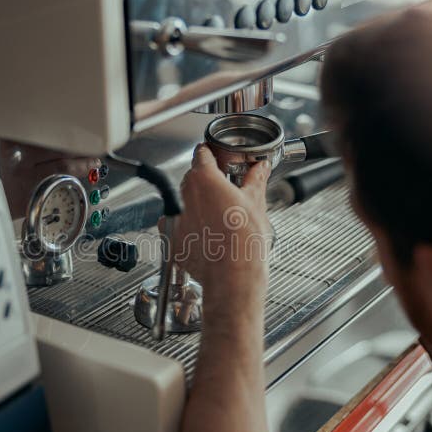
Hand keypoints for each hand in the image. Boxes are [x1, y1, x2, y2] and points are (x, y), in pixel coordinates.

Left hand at [162, 145, 272, 286]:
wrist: (233, 278)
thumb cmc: (244, 245)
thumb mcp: (256, 204)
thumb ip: (254, 180)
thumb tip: (259, 168)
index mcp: (204, 179)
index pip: (201, 154)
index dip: (210, 153)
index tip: (215, 157)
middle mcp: (184, 196)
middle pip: (192, 178)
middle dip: (207, 181)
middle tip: (224, 192)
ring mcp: (175, 218)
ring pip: (184, 201)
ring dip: (196, 204)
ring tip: (218, 219)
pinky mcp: (171, 239)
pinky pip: (176, 225)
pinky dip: (188, 226)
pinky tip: (205, 234)